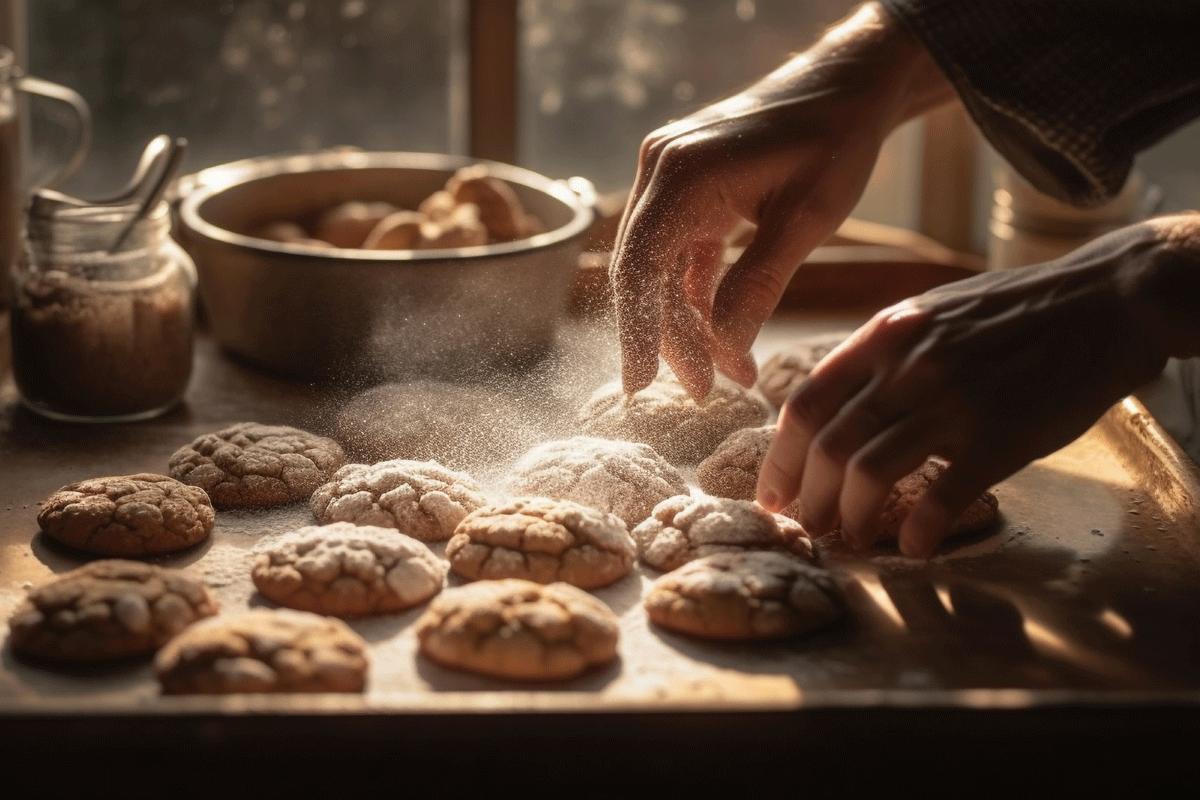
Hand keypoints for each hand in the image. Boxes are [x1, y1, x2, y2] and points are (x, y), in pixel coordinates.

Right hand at [610, 2, 954, 398]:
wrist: (849, 86)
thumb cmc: (835, 142)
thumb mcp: (805, 221)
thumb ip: (756, 286)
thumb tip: (722, 354)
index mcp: (683, 172)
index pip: (639, 265)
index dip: (636, 330)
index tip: (641, 384)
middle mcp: (662, 169)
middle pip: (644, 271)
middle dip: (669, 336)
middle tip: (703, 390)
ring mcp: (670, 176)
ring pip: (660, 267)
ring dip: (687, 321)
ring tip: (724, 372)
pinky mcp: (687, 188)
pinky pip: (680, 252)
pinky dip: (699, 295)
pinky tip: (723, 334)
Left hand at [757, 216, 1199, 557]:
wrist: (1104, 299)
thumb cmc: (1013, 312)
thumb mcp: (929, 313)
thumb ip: (880, 355)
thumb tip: (835, 407)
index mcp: (884, 335)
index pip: (805, 403)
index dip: (780, 459)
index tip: (773, 494)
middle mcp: (908, 366)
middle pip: (828, 446)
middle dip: (809, 499)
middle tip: (809, 529)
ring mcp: (952, 400)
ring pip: (868, 473)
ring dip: (851, 518)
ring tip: (851, 540)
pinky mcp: (1000, 436)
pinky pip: (941, 498)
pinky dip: (917, 532)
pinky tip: (914, 548)